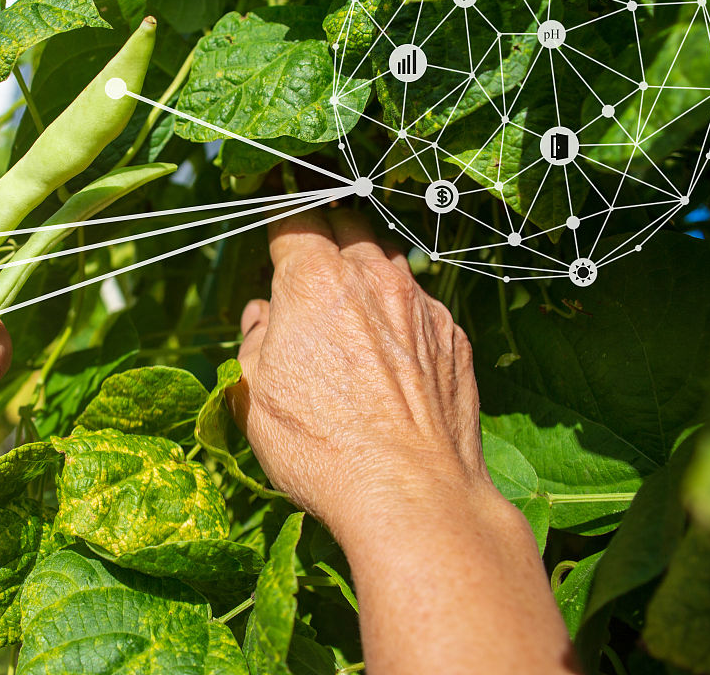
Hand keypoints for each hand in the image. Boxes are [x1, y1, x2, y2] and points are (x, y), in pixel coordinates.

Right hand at [231, 208, 575, 674]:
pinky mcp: (452, 335)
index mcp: (313, 279)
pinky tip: (390, 356)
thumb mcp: (256, 396)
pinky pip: (419, 305)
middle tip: (307, 264)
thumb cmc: (319, 446)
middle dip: (324, 232)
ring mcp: (419, 303)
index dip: (279, 215)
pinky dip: (399, 315)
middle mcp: (372, 275)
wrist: (412, 493)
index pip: (292, 217)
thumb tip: (264, 317)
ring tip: (350, 311)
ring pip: (388, 262)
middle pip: (346, 224)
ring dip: (366, 273)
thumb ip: (256, 341)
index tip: (271, 219)